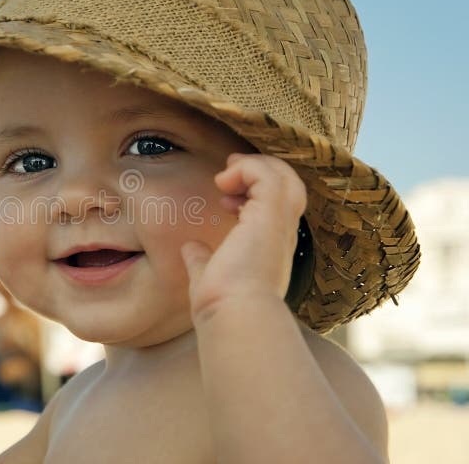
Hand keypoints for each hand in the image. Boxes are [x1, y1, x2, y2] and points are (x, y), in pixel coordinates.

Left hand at [180, 153, 306, 321]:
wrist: (234, 313)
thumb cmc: (222, 304)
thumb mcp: (209, 276)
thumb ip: (202, 261)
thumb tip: (191, 249)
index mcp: (271, 248)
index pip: (277, 207)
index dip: (253, 193)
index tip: (225, 200)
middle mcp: (281, 234)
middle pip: (288, 186)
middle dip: (259, 170)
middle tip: (229, 171)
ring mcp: (279, 224)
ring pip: (284, 176)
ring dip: (254, 166)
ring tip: (227, 172)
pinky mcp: (270, 216)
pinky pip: (268, 175)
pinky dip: (247, 168)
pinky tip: (223, 181)